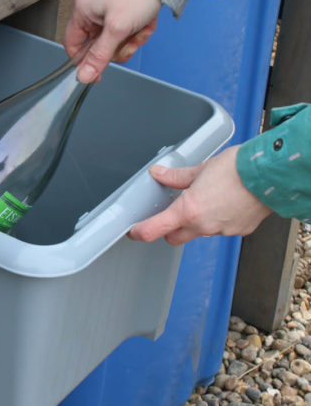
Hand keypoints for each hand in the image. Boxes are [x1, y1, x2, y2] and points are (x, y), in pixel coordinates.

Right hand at [63, 0, 161, 82]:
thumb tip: (84, 75)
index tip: (97, 74)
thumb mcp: (116, 30)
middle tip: (129, 44)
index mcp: (83, 10)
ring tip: (141, 30)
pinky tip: (147, 23)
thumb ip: (99, 55)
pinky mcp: (124, 8)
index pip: (72, 44)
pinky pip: (127, 29)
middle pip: (98, 45)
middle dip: (118, 47)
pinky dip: (138, 30)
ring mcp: (109, 8)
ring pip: (115, 39)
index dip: (83, 61)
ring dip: (131, 39)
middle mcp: (93, 8)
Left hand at [128, 147, 272, 244]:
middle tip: (171, 212)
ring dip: (198, 222)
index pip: (155, 229)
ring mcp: (222, 230)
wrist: (270, 174)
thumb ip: (177, 176)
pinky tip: (226, 203)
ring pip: (200, 232)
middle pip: (175, 237)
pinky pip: (222, 229)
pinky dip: (219, 220)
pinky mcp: (239, 230)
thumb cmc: (238, 169)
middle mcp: (204, 225)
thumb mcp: (200, 168)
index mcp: (189, 210)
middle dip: (170, 228)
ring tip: (208, 199)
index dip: (140, 232)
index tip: (134, 232)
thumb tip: (160, 173)